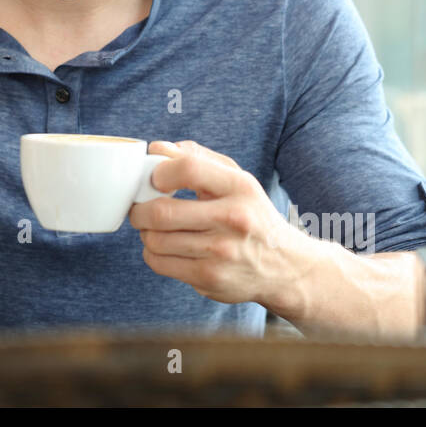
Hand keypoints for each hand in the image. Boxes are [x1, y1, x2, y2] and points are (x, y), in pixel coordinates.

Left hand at [128, 140, 311, 304]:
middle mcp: (233, 219)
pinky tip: (165, 247)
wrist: (285, 266)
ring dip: (145, 232)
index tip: (154, 179)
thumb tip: (156, 148)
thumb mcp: (235, 180)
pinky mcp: (210, 278)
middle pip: (161, 211)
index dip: (159, 171)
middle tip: (141, 207)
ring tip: (154, 227)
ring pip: (155, 239)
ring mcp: (221, 252)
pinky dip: (152, 253)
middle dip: (140, 208)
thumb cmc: (251, 216)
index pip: (187, 169)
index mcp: (240, 187)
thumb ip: (196, 158)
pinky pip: (158, 263)